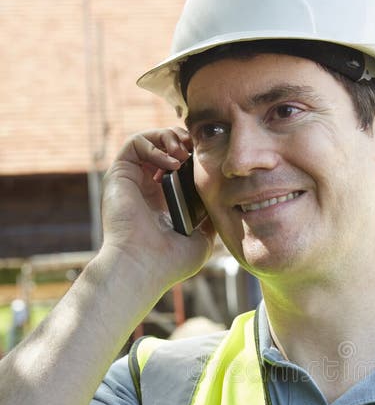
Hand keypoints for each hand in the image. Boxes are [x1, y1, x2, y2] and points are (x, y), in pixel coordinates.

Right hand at [100, 128, 216, 293]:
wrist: (144, 266)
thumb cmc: (170, 261)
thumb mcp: (202, 239)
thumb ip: (211, 218)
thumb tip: (225, 202)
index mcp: (164, 200)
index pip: (179, 164)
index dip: (194, 155)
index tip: (208, 159)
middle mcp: (146, 187)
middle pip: (164, 146)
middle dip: (184, 140)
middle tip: (195, 150)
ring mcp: (132, 180)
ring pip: (149, 139)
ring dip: (170, 138)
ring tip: (184, 153)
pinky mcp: (119, 174)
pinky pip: (135, 143)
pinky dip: (155, 144)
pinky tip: (172, 162)